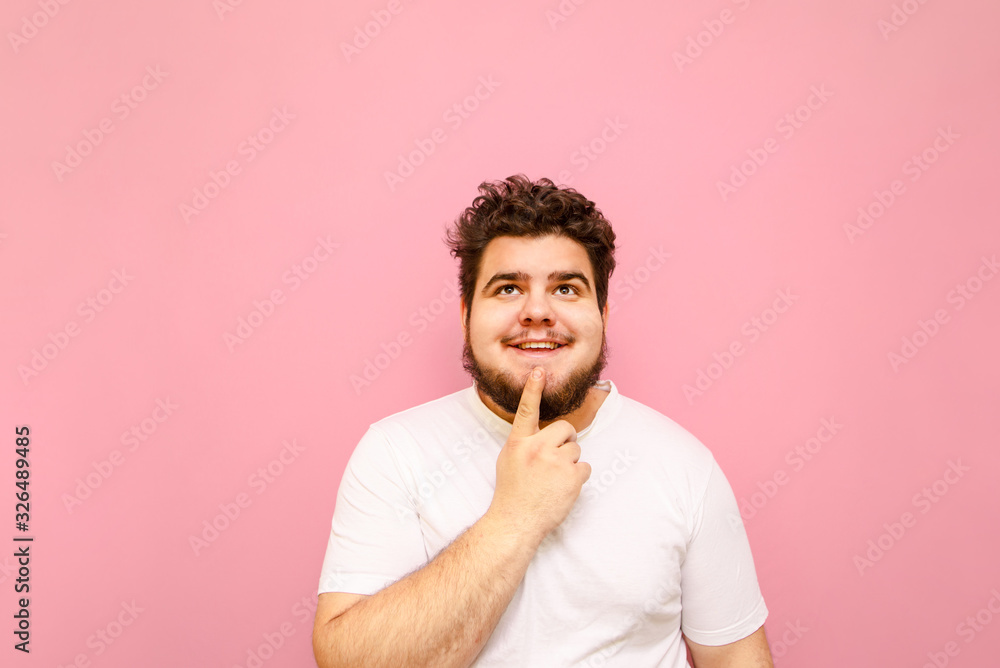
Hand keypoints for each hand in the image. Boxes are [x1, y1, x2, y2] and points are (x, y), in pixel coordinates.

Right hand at [486, 367, 591, 544]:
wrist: (516, 522)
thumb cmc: (512, 492)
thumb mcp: (509, 460)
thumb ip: (526, 443)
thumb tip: (545, 435)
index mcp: (519, 443)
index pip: (527, 411)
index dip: (533, 389)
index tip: (539, 371)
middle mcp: (537, 448)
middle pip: (565, 429)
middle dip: (565, 441)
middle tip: (555, 459)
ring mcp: (555, 462)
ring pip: (576, 450)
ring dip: (570, 463)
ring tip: (554, 480)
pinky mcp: (571, 476)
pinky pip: (585, 468)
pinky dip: (578, 478)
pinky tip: (563, 489)